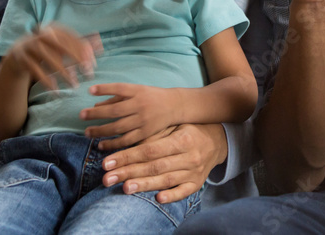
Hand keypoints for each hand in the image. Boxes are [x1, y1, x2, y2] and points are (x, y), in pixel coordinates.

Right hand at [1, 25, 97, 91]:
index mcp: (54, 29)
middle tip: (88, 73)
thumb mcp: (62, 46)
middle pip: (61, 45)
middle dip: (76, 59)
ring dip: (63, 72)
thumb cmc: (47, 50)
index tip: (94, 64)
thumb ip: (80, 45)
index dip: (84, 51)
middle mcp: (41, 35)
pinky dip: (47, 80)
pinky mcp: (22, 58)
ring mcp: (30, 46)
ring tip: (74, 85)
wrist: (18, 54)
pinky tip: (56, 90)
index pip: (72, 38)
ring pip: (49, 58)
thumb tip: (101, 44)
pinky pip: (36, 70)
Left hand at [81, 83, 180, 149]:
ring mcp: (143, 120)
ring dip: (100, 130)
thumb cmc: (151, 96)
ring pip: (118, 127)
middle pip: (115, 110)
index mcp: (138, 91)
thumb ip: (117, 97)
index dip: (104, 89)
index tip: (90, 90)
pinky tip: (101, 145)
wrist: (175, 105)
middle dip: (96, 114)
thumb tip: (95, 105)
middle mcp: (140, 105)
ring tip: (87, 133)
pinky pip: (127, 140)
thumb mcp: (137, 91)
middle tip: (81, 115)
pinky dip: (113, 143)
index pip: (119, 88)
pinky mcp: (145, 133)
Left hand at [101, 122, 226, 202]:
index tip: (107, 162)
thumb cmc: (189, 131)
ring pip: (166, 180)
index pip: (150, 150)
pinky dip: (172, 196)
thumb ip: (154, 135)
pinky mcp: (197, 183)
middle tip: (107, 178)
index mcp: (183, 139)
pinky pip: (184, 192)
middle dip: (128, 172)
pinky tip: (158, 199)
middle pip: (155, 166)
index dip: (128, 157)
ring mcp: (194, 171)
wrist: (217, 141)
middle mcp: (190, 156)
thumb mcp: (174, 126)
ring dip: (144, 185)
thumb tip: (127, 144)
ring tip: (125, 188)